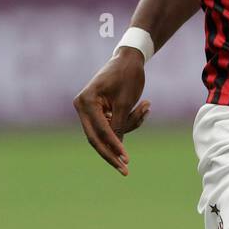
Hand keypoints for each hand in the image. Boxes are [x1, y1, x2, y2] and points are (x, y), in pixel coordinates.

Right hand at [72, 48, 150, 175]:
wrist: (130, 58)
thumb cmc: (127, 75)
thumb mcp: (125, 101)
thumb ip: (119, 125)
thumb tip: (116, 149)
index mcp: (86, 101)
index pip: (99, 130)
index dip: (113, 146)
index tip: (126, 159)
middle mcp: (83, 106)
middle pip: (96, 138)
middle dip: (113, 152)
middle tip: (125, 170)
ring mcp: (89, 110)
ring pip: (107, 132)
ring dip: (130, 125)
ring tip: (146, 106)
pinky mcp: (99, 112)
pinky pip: (112, 125)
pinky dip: (128, 121)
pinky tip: (143, 107)